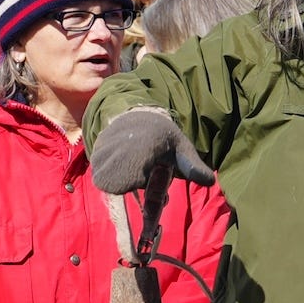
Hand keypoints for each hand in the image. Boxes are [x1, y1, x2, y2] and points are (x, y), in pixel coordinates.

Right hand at [89, 106, 214, 195]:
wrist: (137, 117)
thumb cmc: (164, 137)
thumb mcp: (182, 149)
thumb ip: (193, 166)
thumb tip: (210, 182)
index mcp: (141, 144)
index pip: (132, 179)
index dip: (142, 181)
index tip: (153, 168)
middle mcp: (117, 146)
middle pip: (121, 185)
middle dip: (135, 183)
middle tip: (146, 170)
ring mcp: (101, 151)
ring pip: (110, 182)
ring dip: (124, 179)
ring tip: (135, 163)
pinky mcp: (93, 156)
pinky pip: (102, 177)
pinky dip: (113, 174)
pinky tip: (123, 162)